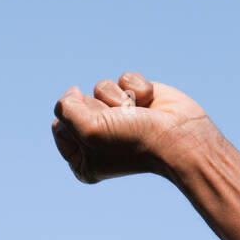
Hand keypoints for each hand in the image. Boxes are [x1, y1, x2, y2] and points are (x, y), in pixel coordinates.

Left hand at [52, 72, 215, 182]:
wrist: (180, 138)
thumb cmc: (134, 141)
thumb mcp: (87, 129)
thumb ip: (65, 108)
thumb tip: (73, 91)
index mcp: (83, 160)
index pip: (59, 128)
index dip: (76, 123)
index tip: (98, 134)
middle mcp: (99, 139)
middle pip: (79, 104)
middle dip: (99, 108)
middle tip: (120, 124)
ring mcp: (119, 118)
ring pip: (101, 87)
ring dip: (119, 98)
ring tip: (136, 114)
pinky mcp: (137, 100)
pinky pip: (123, 79)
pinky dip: (137, 88)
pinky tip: (150, 104)